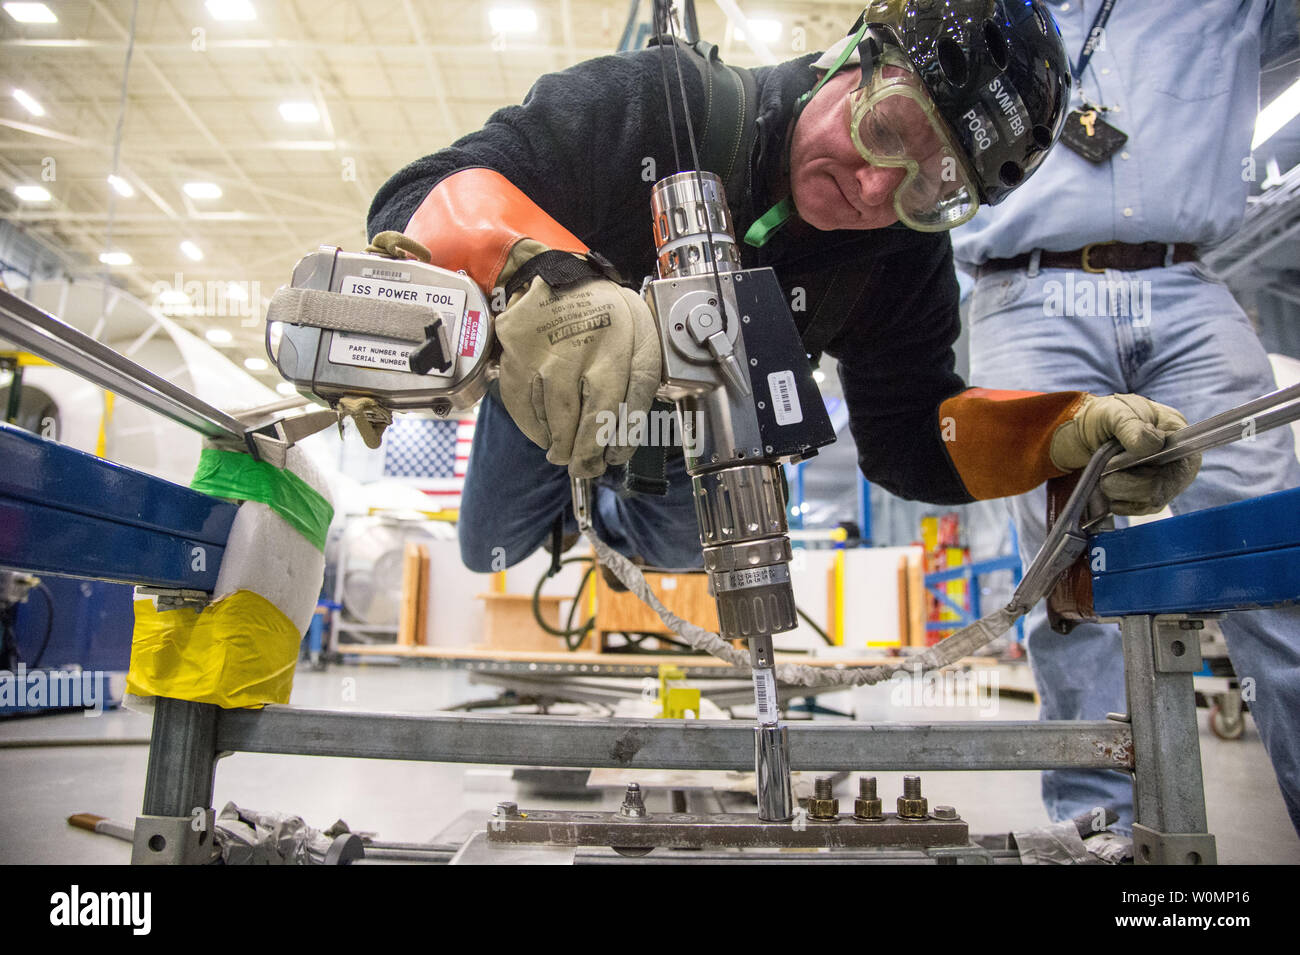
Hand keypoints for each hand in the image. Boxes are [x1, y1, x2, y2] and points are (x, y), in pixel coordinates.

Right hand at [495, 241, 660, 477]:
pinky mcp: (517, 359)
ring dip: (558, 444)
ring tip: (563, 453)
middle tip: (584, 469)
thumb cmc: (607, 314)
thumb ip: (641, 383)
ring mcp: (544, 358)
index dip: (613, 445)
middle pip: (581, 425)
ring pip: (552, 420)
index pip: (616, 415)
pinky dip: (534, 428)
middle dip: (584, 456)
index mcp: (616, 352)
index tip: (610, 458)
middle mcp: (578, 357)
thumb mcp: (641, 338)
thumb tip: (628, 432)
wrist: (560, 278)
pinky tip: (544, 434)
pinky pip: (523, 408)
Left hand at [1050, 393, 1199, 514]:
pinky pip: (1140, 508)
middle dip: (1132, 484)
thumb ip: (1132, 426)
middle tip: (1106, 476)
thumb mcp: (1114, 412)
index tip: (1126, 464)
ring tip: (1103, 477)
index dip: (1161, 470)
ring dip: (1122, 492)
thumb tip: (1151, 444)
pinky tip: (1106, 490)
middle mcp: (1174, 458)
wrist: (1081, 433)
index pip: (1185, 459)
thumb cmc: (1103, 416)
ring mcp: (1162, 477)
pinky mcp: (1145, 494)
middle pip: (1169, 485)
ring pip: (1153, 500)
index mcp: (1175, 432)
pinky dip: (1120, 503)